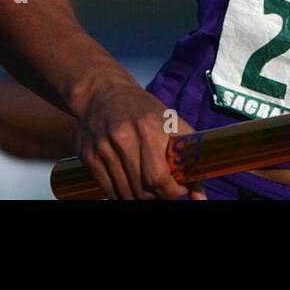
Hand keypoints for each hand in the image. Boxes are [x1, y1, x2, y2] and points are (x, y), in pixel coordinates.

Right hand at [74, 77, 205, 200]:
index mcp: (149, 127)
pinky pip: (108, 189)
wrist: (101, 92)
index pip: (159, 177)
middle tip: (164, 192)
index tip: (180, 190)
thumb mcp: (170, 122)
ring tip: (149, 191)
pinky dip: (121, 195)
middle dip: (158, 197)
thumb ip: (189, 157)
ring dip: (140, 198)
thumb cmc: (142, 109)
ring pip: (125, 193)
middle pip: (142, 188)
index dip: (172, 191)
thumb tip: (200, 198)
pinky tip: (131, 187)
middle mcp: (124, 136)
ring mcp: (103, 147)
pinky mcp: (89, 156)